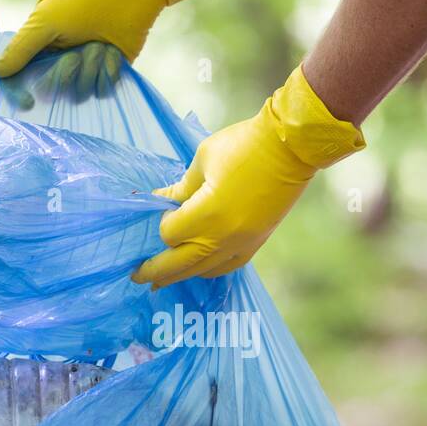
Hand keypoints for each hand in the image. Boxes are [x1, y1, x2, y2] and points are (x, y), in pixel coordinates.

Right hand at [0, 0, 228, 97]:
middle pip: (53, 90)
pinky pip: (103, 91)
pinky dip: (109, 70)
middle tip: (78, 50)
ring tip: (100, 44)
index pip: (20, 78)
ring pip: (80, 94)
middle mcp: (60, 61)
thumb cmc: (82, 1)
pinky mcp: (108, 75)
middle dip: (67, 71)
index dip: (19, 93)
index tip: (28, 102)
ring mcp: (85, 70)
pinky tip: (113, 51)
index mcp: (40, 46)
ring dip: (91, 67)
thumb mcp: (45, 21)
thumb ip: (20, 49)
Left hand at [132, 65, 364, 288]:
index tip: (162, 211)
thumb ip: (180, 188)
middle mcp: (222, 237)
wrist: (290, 149)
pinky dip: (209, 270)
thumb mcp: (203, 161)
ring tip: (162, 280)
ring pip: (203, 271)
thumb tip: (161, 201)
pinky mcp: (256, 242)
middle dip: (155, 271)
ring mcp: (241, 243)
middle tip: (136, 276)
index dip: (162, 224)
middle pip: (180, 264)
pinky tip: (199, 269)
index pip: (170, 234)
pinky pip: (227, 267)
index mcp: (206, 214)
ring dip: (180, 276)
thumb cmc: (242, 146)